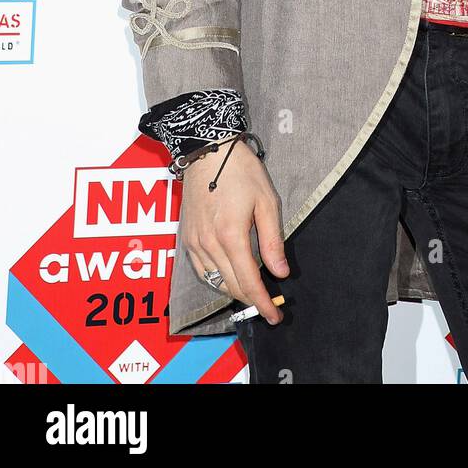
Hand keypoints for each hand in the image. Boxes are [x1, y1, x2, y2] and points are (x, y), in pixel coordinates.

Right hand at [180, 138, 288, 323]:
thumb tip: (280, 272)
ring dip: (235, 291)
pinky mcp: (186, 239)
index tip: (275, 316)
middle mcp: (208, 244)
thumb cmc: (241, 171)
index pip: (248, 281)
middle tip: (270, 306)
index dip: (263, 302)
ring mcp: (194, 243)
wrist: (207, 151)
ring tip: (254, 293)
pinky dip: (218, 280)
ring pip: (215, 282)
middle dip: (252, 300)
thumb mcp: (266, 201)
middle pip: (231, 286)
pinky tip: (231, 276)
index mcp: (230, 236)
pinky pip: (202, 271)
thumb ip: (272, 240)